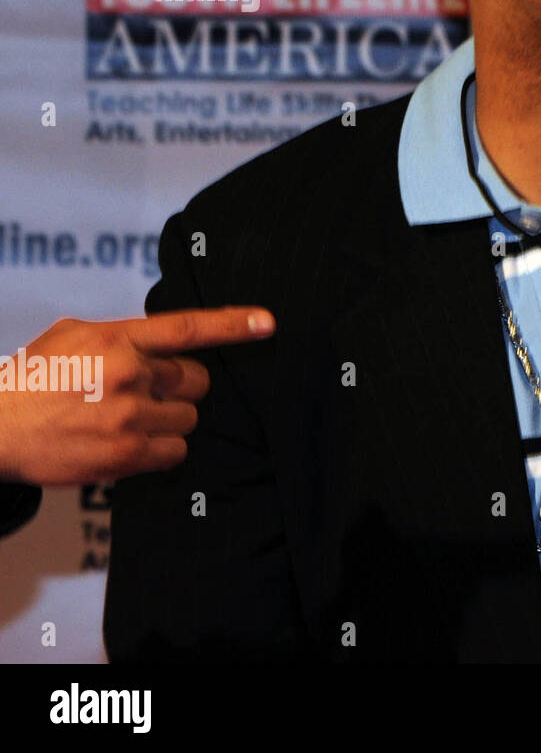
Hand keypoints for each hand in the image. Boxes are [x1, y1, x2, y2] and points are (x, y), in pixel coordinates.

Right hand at [0, 307, 274, 484]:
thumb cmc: (34, 380)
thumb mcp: (75, 336)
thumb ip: (124, 334)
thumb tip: (164, 342)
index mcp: (117, 336)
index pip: (187, 327)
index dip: (234, 324)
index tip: (269, 322)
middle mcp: (128, 372)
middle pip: (197, 381)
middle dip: (179, 388)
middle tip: (144, 394)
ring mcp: (129, 415)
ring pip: (189, 418)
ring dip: (168, 420)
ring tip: (128, 419)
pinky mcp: (125, 455)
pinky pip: (175, 452)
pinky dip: (161, 450)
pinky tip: (129, 443)